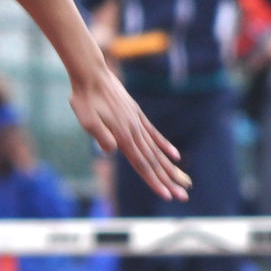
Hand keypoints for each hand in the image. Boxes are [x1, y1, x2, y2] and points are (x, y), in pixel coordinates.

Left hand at [68, 68, 190, 201]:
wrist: (92, 74)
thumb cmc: (84, 98)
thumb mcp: (86, 118)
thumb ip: (100, 135)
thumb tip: (112, 150)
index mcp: (122, 135)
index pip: (141, 164)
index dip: (154, 181)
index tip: (167, 195)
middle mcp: (134, 131)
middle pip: (154, 161)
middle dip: (168, 181)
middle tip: (183, 197)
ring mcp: (137, 122)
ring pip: (156, 150)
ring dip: (170, 168)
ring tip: (185, 181)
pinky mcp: (137, 115)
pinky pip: (154, 134)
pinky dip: (164, 146)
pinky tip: (175, 156)